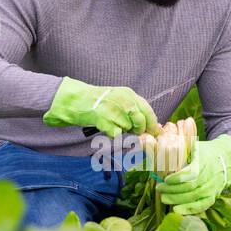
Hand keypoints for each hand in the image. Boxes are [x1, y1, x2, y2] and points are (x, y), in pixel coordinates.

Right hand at [43, 77, 158, 136]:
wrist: (78, 100)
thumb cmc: (99, 101)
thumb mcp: (119, 98)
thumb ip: (133, 108)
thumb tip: (149, 123)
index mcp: (129, 94)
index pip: (148, 111)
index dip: (151, 124)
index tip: (152, 132)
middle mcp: (125, 101)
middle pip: (141, 121)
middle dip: (139, 130)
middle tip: (133, 132)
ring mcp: (115, 110)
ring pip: (128, 129)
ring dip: (123, 131)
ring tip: (113, 125)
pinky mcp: (106, 120)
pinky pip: (117, 135)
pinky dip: (113, 135)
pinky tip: (107, 128)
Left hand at [159, 135, 230, 215]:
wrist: (228, 161)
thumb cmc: (206, 152)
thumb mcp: (196, 146)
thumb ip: (182, 149)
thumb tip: (161, 148)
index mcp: (205, 162)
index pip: (191, 173)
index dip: (178, 178)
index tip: (165, 179)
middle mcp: (210, 176)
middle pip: (190, 187)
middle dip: (172, 190)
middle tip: (159, 189)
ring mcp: (212, 188)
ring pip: (194, 198)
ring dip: (177, 200)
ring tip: (163, 198)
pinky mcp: (213, 197)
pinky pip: (201, 206)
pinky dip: (189, 210)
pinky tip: (176, 210)